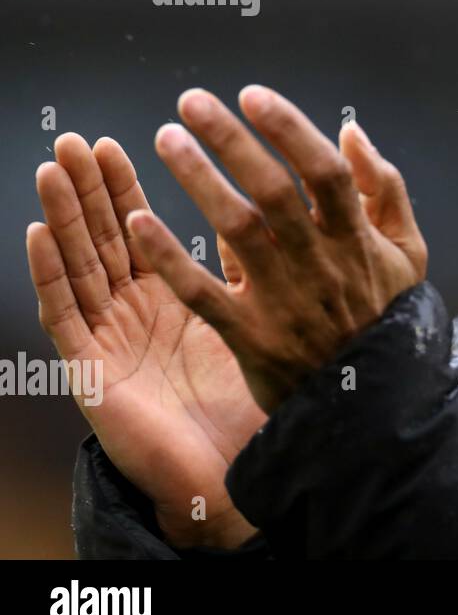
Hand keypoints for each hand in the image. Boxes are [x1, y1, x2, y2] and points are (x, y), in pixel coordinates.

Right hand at [27, 134, 265, 549]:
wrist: (234, 472)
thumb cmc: (247, 402)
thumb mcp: (251, 322)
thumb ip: (246, 270)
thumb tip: (260, 214)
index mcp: (170, 300)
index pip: (140, 232)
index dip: (127, 190)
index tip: (122, 143)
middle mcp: (134, 314)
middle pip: (104, 239)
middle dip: (88, 190)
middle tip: (76, 141)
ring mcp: (109, 339)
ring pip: (80, 265)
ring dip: (64, 215)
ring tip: (54, 167)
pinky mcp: (91, 370)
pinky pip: (67, 314)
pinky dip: (51, 273)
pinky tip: (40, 233)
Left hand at [124, 85, 427, 413]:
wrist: (370, 401)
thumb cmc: (384, 313)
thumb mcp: (407, 251)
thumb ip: (384, 188)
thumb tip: (349, 131)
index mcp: (357, 238)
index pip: (324, 172)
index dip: (289, 130)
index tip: (252, 95)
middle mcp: (320, 263)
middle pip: (274, 191)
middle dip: (231, 141)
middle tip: (191, 102)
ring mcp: (284, 300)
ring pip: (238, 231)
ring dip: (199, 181)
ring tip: (167, 138)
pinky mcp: (251, 335)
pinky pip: (204, 293)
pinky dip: (171, 257)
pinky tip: (138, 221)